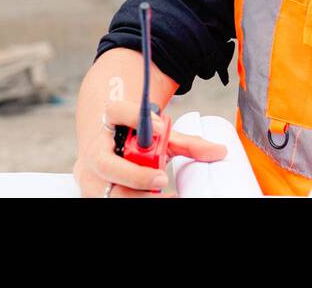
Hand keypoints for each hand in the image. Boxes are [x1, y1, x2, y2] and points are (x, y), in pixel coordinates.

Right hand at [74, 99, 227, 197]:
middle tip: (162, 179)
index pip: (116, 111)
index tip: (159, 126)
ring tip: (168, 197)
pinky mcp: (95, 195)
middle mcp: (94, 152)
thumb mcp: (159, 137)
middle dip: (135, 175)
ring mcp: (91, 178)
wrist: (107, 147)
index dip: (133, 116)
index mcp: (109, 124)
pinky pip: (114, 201)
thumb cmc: (135, 141)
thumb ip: (187, 143)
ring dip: (137, 196)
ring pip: (108, 193)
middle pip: (106, 164)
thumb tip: (220, 151)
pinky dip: (137, 200)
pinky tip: (159, 199)